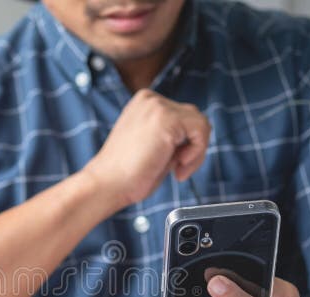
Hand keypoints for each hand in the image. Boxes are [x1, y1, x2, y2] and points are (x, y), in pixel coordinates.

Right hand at [83, 89, 210, 207]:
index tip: (173, 164)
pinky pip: (201, 130)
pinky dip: (197, 152)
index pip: (183, 116)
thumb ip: (173, 136)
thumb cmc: (126, 174)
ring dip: (197, 151)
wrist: (107, 184)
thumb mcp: (153, 145)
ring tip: (178, 169)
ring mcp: (158, 106)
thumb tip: (197, 137)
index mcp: (145, 103)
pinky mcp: (167, 118)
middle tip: (177, 169)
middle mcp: (150, 99)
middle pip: (194, 117)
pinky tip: (178, 166)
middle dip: (193, 146)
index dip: (185, 143)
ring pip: (200, 123)